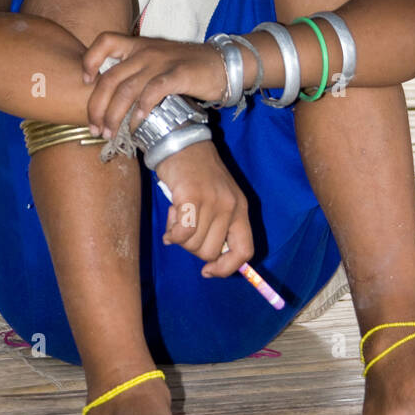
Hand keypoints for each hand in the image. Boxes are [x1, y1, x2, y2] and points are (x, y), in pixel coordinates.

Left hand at [80, 32, 227, 137]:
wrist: (223, 63)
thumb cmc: (187, 68)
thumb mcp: (157, 62)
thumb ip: (136, 73)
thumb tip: (112, 103)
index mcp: (138, 46)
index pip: (104, 41)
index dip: (89, 60)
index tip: (85, 82)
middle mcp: (146, 52)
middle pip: (109, 78)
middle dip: (96, 107)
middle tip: (94, 129)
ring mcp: (161, 62)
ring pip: (126, 90)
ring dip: (113, 116)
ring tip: (109, 133)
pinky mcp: (178, 75)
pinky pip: (151, 93)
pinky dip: (140, 111)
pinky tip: (136, 126)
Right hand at [155, 141, 253, 277]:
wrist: (182, 144)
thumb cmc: (197, 174)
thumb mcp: (217, 199)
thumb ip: (216, 226)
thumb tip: (209, 261)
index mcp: (241, 209)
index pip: (244, 250)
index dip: (227, 268)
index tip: (208, 271)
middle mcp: (231, 207)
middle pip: (212, 252)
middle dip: (193, 249)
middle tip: (185, 231)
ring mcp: (212, 201)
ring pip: (194, 244)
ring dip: (180, 238)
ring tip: (177, 218)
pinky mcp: (192, 197)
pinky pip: (182, 233)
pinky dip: (172, 234)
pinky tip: (169, 226)